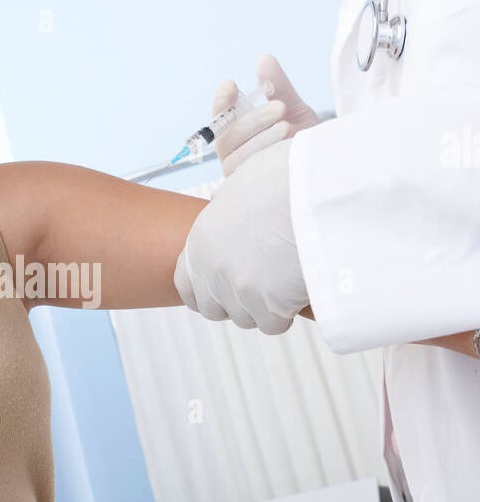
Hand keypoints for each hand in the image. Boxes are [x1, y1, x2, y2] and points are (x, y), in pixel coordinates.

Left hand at [175, 140, 307, 333]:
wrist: (317, 187)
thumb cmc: (287, 177)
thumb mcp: (242, 182)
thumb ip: (227, 205)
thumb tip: (221, 204)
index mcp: (201, 238)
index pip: (185, 286)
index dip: (206, 292)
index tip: (226, 289)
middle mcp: (211, 268)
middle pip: (213, 310)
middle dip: (236, 304)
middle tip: (264, 286)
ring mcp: (237, 288)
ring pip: (246, 319)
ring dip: (266, 307)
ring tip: (288, 278)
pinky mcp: (266, 304)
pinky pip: (273, 324)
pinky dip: (288, 311)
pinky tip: (301, 286)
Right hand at [215, 54, 319, 176]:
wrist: (323, 166)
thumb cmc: (301, 138)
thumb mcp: (292, 107)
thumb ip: (276, 85)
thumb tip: (264, 59)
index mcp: (235, 130)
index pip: (220, 115)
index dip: (222, 101)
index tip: (230, 85)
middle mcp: (231, 152)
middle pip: (227, 136)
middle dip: (253, 119)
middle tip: (279, 107)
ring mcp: (238, 173)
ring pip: (237, 155)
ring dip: (261, 139)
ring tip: (285, 126)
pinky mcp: (248, 191)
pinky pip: (249, 174)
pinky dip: (264, 158)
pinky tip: (284, 148)